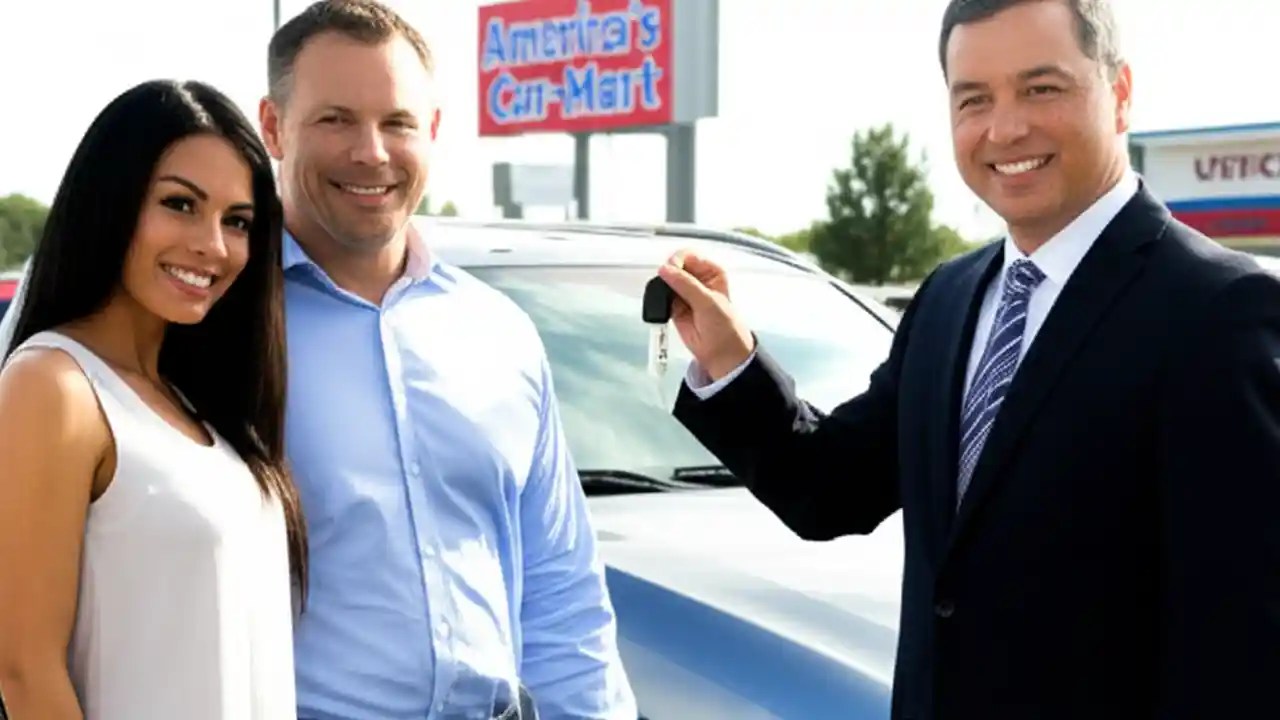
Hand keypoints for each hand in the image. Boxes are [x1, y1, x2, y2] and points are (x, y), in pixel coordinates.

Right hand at [656, 249, 755, 380]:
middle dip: (668, 272)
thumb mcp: (707, 302)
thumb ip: (686, 284)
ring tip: (667, 297)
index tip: (671, 268)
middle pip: (675, 266)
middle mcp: (697, 280)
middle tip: (666, 282)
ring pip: (667, 281)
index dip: (678, 260)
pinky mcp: (675, 306)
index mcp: (711, 272)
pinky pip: (662, 297)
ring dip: (663, 286)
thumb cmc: (725, 326)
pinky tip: (664, 304)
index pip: (689, 256)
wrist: (721, 352)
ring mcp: (685, 293)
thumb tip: (665, 270)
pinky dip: (660, 299)